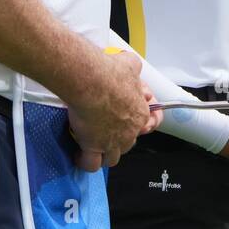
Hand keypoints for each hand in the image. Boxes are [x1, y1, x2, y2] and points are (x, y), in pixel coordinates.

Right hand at [68, 51, 153, 170]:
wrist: (91, 81)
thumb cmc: (109, 72)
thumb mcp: (129, 64)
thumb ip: (133, 68)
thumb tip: (131, 65)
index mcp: (140, 112)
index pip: (148, 124)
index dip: (140, 124)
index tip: (130, 121)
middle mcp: (129, 131)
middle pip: (129, 143)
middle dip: (120, 139)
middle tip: (107, 131)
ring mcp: (112, 141)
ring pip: (112, 158)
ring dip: (105, 154)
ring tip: (95, 148)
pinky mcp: (94, 146)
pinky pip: (91, 163)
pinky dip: (85, 162)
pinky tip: (80, 156)